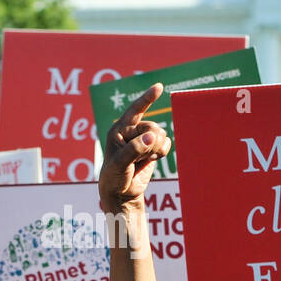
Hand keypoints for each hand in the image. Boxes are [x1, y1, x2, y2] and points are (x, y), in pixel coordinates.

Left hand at [98, 83, 169, 214]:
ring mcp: (143, 139)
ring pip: (161, 134)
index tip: (159, 87)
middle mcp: (132, 131)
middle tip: (140, 157)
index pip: (135, 110)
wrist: (121, 193)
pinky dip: (162, 151)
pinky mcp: (152, 148)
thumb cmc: (113, 177)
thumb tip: (151, 137)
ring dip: (156, 148)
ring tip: (142, 160)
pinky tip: (152, 159)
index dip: (147, 98)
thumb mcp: (120, 163)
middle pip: (153, 127)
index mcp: (119, 130)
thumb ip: (135, 149)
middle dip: (151, 143)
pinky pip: (166, 143)